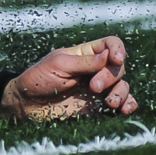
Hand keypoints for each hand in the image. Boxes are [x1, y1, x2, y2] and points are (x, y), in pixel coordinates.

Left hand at [0, 36, 137, 121]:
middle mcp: (95, 69)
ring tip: (110, 103)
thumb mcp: (58, 65)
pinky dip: (128, 104)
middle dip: (110, 77)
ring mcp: (98, 89)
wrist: (27, 104)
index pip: (109, 44)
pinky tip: (124, 110)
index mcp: (84, 54)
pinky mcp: (98, 106)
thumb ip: (84, 62)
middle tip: (93, 87)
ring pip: (123, 85)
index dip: (117, 49)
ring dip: (122, 93)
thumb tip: (109, 56)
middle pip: (118, 67)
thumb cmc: (38, 79)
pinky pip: (121, 103)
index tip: (116, 59)